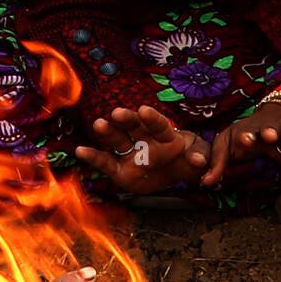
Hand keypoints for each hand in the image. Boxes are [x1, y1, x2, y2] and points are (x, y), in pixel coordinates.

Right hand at [76, 106, 209, 193]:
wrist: (176, 171)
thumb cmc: (190, 158)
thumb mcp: (200, 156)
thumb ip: (200, 156)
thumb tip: (199, 160)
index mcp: (165, 135)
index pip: (158, 125)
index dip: (152, 118)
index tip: (145, 111)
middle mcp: (145, 139)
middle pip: (134, 126)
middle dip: (126, 119)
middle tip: (117, 113)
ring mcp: (130, 152)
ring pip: (118, 140)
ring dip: (108, 132)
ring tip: (99, 124)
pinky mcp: (120, 169)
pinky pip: (105, 162)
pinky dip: (93, 157)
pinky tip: (80, 151)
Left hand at [202, 102, 280, 185]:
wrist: (274, 120)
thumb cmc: (245, 136)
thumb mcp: (227, 145)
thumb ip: (217, 164)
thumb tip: (205, 183)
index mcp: (249, 132)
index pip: (246, 133)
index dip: (246, 136)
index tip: (245, 139)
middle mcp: (268, 132)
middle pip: (269, 131)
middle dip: (268, 132)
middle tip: (269, 135)